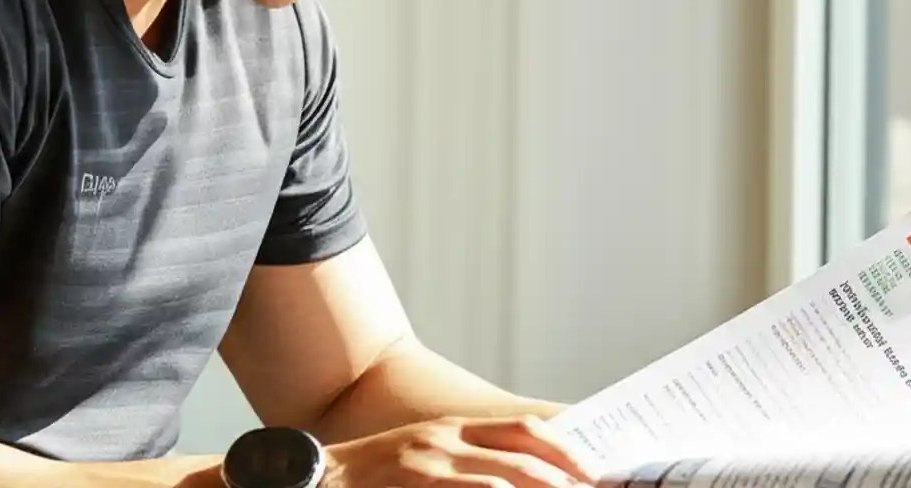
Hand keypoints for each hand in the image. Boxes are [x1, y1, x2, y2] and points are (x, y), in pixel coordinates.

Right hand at [321, 415, 599, 486]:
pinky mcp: (415, 484)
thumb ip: (471, 461)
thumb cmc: (378, 477)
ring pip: (503, 478)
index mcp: (454, 428)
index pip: (524, 429)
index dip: (565, 449)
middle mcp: (446, 439)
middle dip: (566, 472)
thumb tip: (523, 474)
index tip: (593, 470)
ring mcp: (429, 462)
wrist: (317, 477)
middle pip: (523, 449)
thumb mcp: (427, 457)